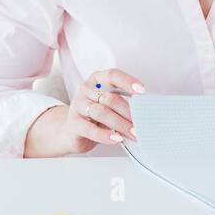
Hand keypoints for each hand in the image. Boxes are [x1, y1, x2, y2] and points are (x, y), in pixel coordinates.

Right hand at [27, 68, 145, 156]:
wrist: (71, 132)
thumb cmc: (95, 116)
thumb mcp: (108, 105)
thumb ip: (122, 102)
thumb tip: (144, 110)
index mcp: (97, 80)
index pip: (113, 75)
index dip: (128, 81)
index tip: (142, 91)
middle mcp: (86, 89)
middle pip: (110, 98)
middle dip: (128, 112)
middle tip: (141, 123)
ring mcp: (77, 105)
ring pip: (101, 112)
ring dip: (120, 124)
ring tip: (133, 133)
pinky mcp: (73, 123)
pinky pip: (90, 129)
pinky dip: (105, 135)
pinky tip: (116, 139)